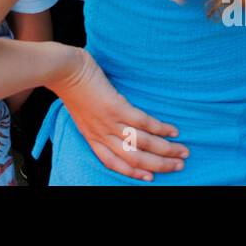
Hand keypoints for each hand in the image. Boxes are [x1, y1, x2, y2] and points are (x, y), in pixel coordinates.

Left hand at [51, 47, 185, 181]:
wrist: (63, 69)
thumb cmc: (72, 85)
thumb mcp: (84, 112)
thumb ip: (101, 120)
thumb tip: (124, 117)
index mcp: (92, 137)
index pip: (114, 163)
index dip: (134, 173)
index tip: (150, 176)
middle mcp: (101, 134)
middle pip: (134, 158)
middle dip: (159, 165)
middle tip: (178, 165)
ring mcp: (108, 122)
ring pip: (142, 144)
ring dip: (165, 150)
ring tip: (182, 152)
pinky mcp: (115, 106)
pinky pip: (142, 122)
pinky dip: (160, 129)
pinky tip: (173, 131)